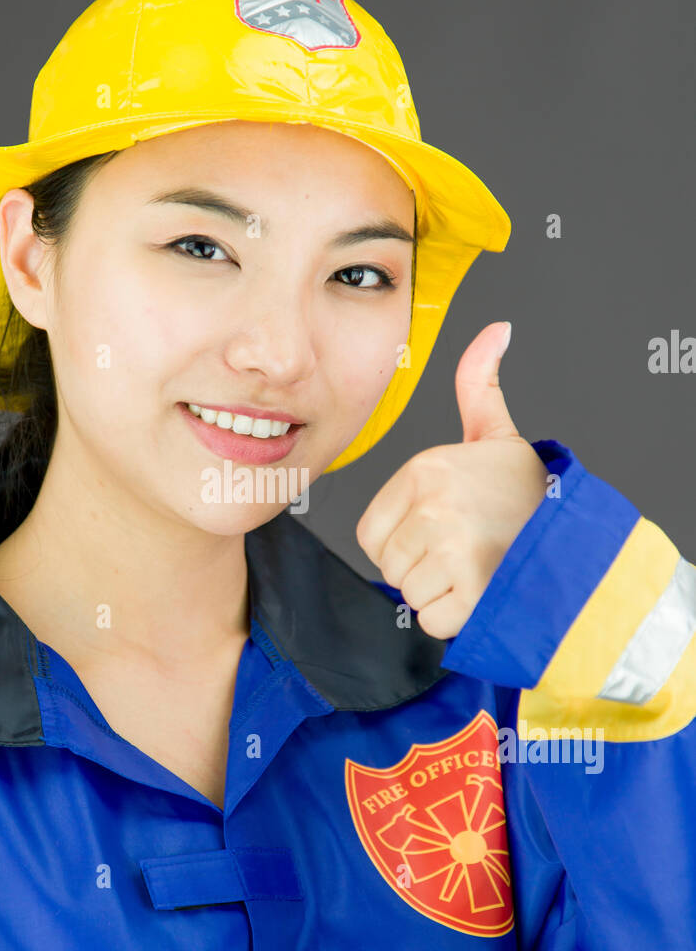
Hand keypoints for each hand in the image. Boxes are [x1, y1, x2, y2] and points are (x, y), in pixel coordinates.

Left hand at [356, 321, 548, 639]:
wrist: (579, 540)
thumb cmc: (530, 496)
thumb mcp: (497, 434)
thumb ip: (478, 383)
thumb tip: (496, 330)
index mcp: (425, 469)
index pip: (371, 535)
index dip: (402, 544)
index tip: (441, 533)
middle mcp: (434, 505)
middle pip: (391, 567)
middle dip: (423, 570)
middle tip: (466, 551)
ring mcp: (451, 547)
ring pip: (411, 595)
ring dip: (441, 594)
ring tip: (479, 568)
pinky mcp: (470, 588)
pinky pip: (433, 620)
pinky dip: (457, 618)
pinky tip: (485, 590)